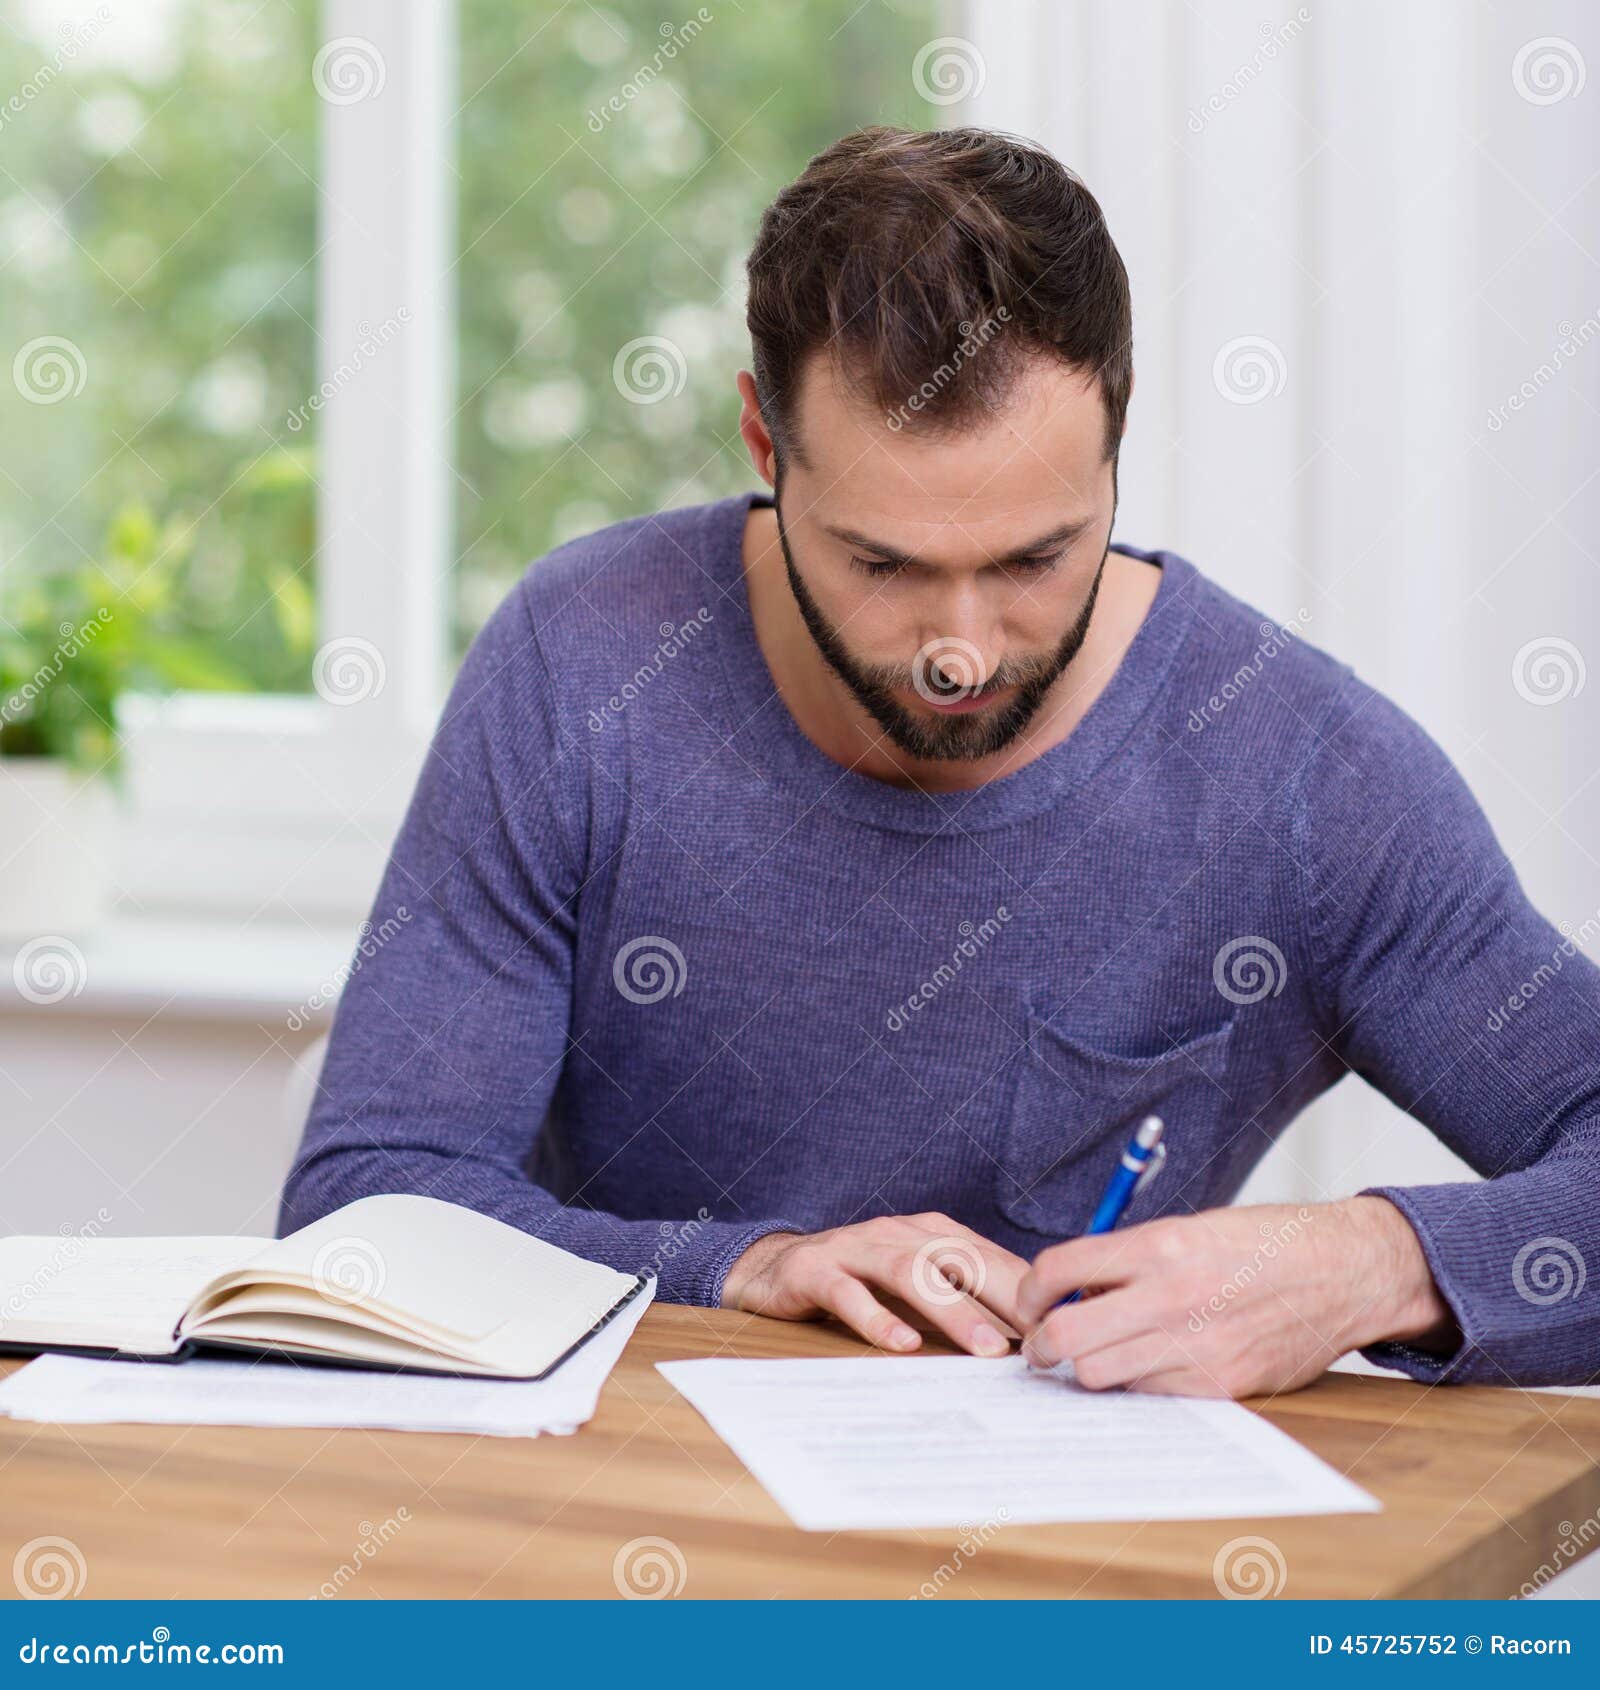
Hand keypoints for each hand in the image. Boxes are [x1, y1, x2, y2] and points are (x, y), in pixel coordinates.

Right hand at [722, 1214, 1028, 1356]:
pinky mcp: (816, 1270)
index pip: (990, 1258)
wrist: (775, 1267)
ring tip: (985, 1349)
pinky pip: (850, 1293)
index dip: (1027, 1291)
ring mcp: (856, 1248)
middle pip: (959, 1259)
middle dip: (1004, 1298)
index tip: (1061, 1327)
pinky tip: (902, 1344)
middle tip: (1039, 1339)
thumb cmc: (861, 1283)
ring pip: (912, 1272)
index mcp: (931, 1233)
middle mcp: (898, 1233)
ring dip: (953, 1311)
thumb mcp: (917, 1287)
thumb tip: (1030, 1337)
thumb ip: (964, 1302)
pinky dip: (878, 1318)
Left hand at [1015, 1196, 1454, 1397]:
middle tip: (1040, 1344)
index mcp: (1159, 1245)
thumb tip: (1070, 1291)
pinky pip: (1150, 1395)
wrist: (1341, 1272)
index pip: (1059, 1270)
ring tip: (1096, 1353)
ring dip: (1087, 1368)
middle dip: (1040, 1344)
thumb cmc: (1261, 1244)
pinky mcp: (1220, 1384)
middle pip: (1066, 1336)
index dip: (1030, 1290)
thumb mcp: (1188, 1229)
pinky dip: (1137, 1384)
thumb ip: (1128, 1260)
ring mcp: (1196, 1346)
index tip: (1030, 1300)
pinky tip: (1148, 1365)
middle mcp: (1171, 1296)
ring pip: (1100, 1375)